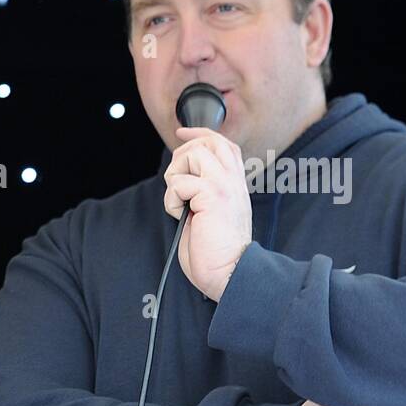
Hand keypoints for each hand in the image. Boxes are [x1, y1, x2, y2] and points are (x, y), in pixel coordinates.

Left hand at [163, 126, 251, 301]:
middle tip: (177, 183)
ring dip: (175, 177)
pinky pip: (179, 182)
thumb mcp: (211, 213)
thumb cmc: (216, 251)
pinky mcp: (211, 195)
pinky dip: (171, 200)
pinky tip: (181, 215)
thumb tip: (183, 178)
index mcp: (234, 184)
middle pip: (207, 141)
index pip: (223, 145)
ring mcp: (224, 185)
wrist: (229, 271)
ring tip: (181, 201)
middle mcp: (232, 180)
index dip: (201, 133)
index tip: (181, 134)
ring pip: (192, 154)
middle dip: (182, 156)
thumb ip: (204, 192)